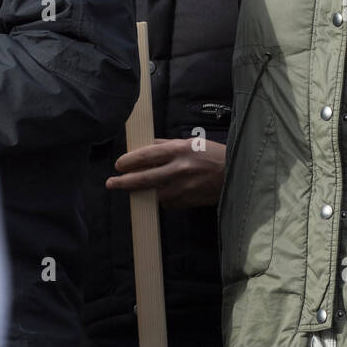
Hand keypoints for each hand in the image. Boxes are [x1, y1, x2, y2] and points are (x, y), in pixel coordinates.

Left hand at [105, 136, 225, 208]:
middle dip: (124, 182)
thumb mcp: (191, 143)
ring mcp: (183, 188)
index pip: (147, 155)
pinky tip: (163, 194)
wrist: (235, 175)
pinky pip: (167, 202)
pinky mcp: (186, 202)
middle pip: (145, 178)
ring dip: (141, 193)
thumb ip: (167, 145)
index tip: (118, 164)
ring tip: (132, 190)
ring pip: (153, 194)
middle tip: (111, 183)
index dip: (130, 161)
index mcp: (179, 150)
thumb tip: (146, 146)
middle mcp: (179, 169)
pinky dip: (162, 199)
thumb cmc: (213, 155)